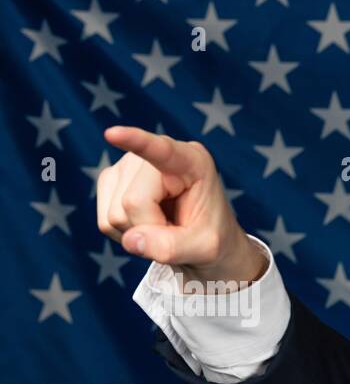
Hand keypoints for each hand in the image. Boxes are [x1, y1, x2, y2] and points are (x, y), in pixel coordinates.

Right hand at [96, 125, 263, 285]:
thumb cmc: (211, 237)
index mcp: (192, 162)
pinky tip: (147, 226)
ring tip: (165, 226)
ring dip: (139, 233)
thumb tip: (131, 239)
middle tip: (177, 230)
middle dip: (152, 228)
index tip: (112, 134)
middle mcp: (155, 156)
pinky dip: (126, 235)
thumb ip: (172, 246)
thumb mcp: (205, 249)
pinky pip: (105, 222)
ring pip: (115, 215)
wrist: (204, 241)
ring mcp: (127, 166)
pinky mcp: (111, 181)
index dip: (136, 141)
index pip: (161, 150)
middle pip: (133, 202)